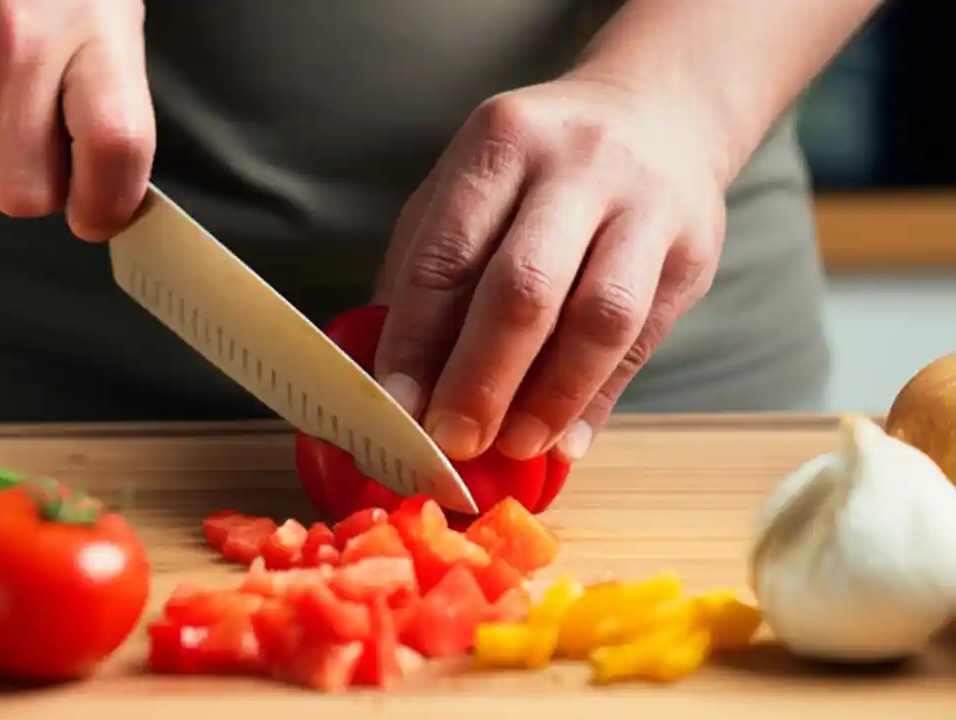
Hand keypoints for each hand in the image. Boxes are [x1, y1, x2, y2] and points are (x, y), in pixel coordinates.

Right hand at [0, 0, 153, 240]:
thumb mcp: (102, 11)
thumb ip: (111, 97)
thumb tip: (110, 192)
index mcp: (89, 29)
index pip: (114, 149)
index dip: (108, 203)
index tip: (99, 214)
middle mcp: (14, 46)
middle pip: (24, 193)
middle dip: (37, 186)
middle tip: (43, 143)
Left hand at [372, 75, 726, 463]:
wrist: (660, 112)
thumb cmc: (537, 167)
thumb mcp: (472, 184)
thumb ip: (430, 266)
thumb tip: (395, 378)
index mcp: (502, 142)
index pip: (449, 253)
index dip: (418, 339)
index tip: (399, 406)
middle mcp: (578, 166)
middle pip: (524, 288)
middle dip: (481, 379)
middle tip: (452, 441)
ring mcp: (646, 206)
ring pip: (599, 317)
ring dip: (549, 398)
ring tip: (512, 447)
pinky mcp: (693, 252)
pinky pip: (641, 341)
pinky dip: (597, 400)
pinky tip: (564, 440)